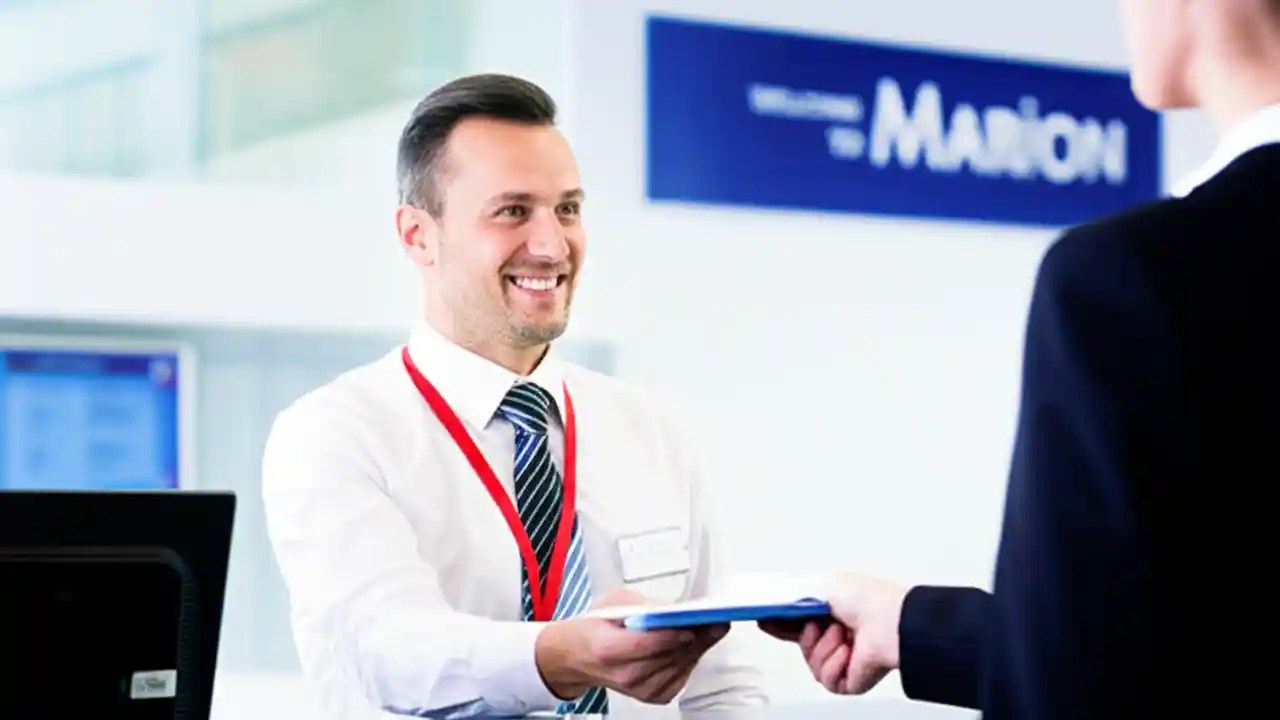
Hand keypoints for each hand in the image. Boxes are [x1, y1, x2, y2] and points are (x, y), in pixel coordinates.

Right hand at [536, 588, 729, 704]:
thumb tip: (673, 610)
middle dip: (696, 637)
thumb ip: (643, 605)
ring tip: (713, 628)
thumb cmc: (595, 627)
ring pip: (680, 666)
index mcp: (609, 648)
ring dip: (699, 647)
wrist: (579, 656)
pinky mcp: (653, 696)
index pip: (647, 644)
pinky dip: (691, 659)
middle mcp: (625, 674)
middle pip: (669, 656)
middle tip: (716, 620)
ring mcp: (640, 689)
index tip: (694, 624)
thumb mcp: (613, 602)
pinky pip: (682, 676)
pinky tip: (695, 645)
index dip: (673, 635)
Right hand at [759, 573, 907, 694]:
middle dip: (806, 636)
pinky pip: (825, 678)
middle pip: (803, 646)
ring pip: (811, 664)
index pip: (799, 626)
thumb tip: (774, 602)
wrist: (890, 623)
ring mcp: (844, 662)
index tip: (766, 619)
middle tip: (816, 623)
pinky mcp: (849, 681)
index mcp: (834, 617)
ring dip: (822, 647)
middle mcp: (839, 640)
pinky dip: (833, 663)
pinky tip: (847, 651)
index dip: (782, 625)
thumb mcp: (821, 589)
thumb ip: (793, 598)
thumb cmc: (867, 600)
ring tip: (840, 634)